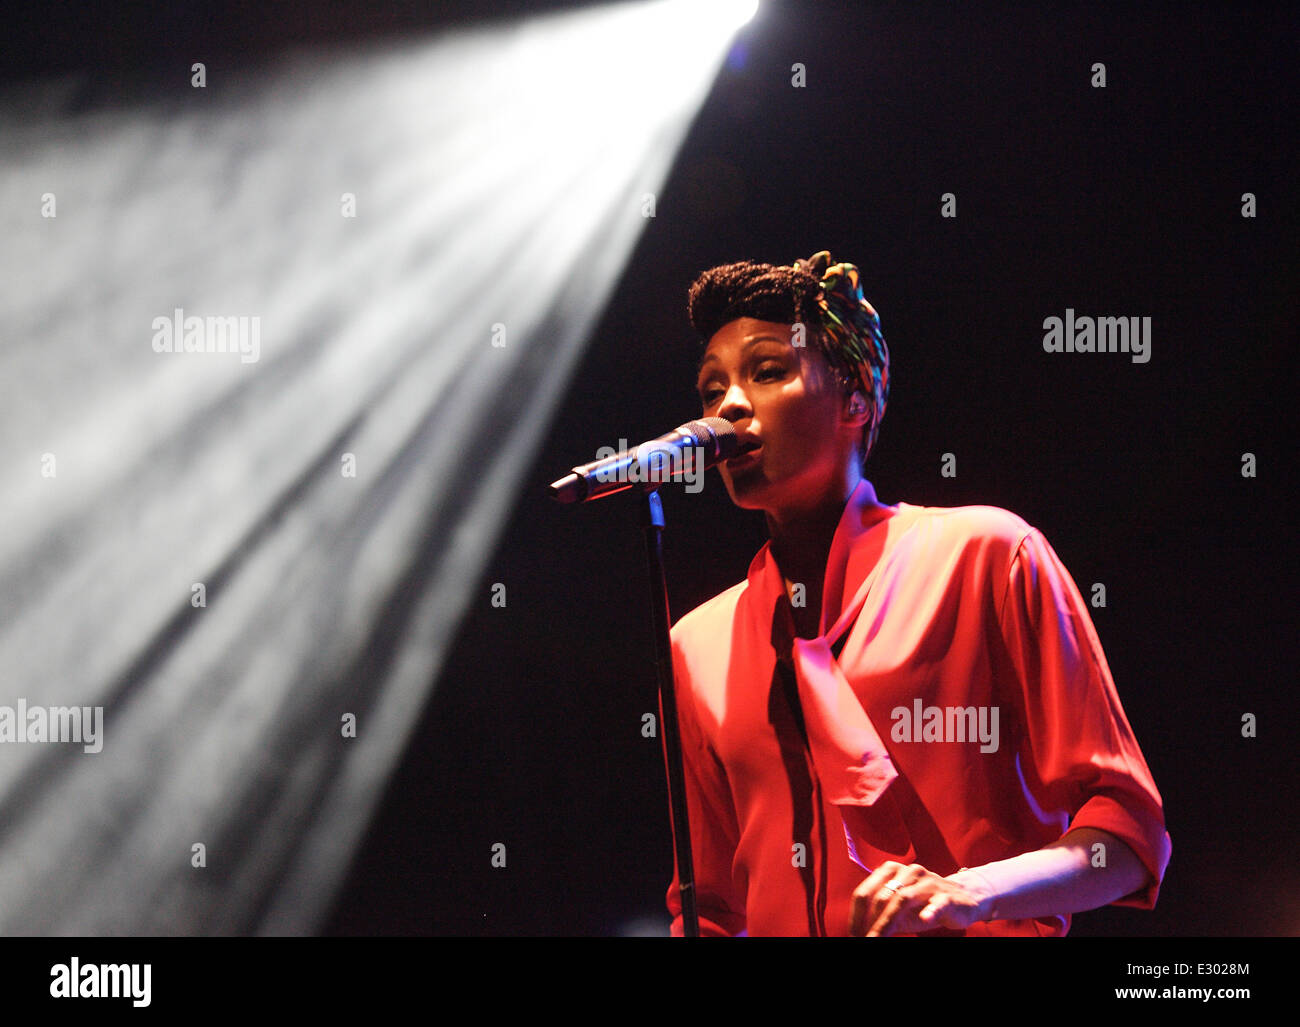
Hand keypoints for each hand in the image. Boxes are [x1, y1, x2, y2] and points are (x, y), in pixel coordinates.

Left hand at [848, 861, 994, 936]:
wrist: (962, 898)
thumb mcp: (899, 909)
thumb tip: (861, 930)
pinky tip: (925, 918)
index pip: (866, 891)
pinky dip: (930, 910)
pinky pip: (938, 902)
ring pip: (904, 898)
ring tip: (879, 936)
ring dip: (888, 921)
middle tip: (866, 939)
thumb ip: (880, 914)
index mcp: (891, 871)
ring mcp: (929, 883)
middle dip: (871, 921)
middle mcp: (908, 872)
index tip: (854, 934)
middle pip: (883, 896)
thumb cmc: (923, 904)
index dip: (857, 915)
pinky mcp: (948, 896)